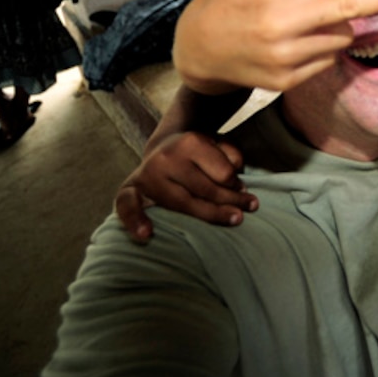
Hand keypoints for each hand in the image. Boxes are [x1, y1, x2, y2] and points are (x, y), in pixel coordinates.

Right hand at [115, 132, 257, 241]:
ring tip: (235, 220)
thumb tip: (235, 181)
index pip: (222, 172)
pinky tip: (146, 234)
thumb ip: (231, 155)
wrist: (164, 146)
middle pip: (205, 190)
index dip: (236, 183)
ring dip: (210, 215)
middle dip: (231, 201)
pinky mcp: (131, 188)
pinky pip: (127, 205)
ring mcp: (148, 174)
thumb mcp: (219, 142)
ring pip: (182, 204)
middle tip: (250, 208)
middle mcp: (166, 157)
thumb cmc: (199, 152)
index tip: (243, 188)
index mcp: (190, 142)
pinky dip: (135, 221)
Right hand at [173, 0, 377, 94]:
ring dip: (339, 24)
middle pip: (348, 6)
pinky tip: (300, 41)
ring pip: (341, 35)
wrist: (197, 54)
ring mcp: (286, 51)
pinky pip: (328, 57)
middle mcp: (282, 18)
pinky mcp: (289, 78)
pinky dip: (324, 46)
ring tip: (310, 17)